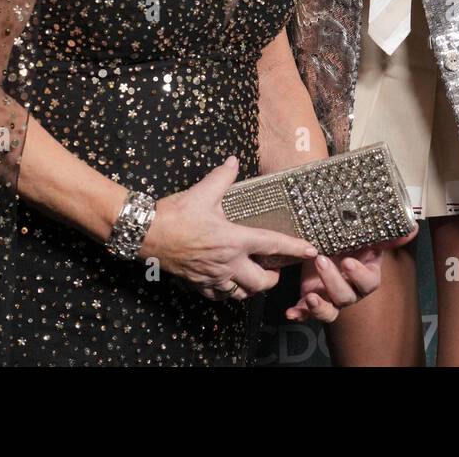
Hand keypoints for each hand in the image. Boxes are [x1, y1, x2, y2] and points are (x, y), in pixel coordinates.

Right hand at [138, 156, 319, 301]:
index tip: (311, 251)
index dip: (295, 248)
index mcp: (233, 240)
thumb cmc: (175, 214)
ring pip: (242, 293)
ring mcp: (212, 278)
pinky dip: (229, 291)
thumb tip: (234, 161)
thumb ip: (223, 177)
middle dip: (273, 278)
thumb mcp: (202, 191)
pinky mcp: (199, 285)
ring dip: (251, 287)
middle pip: (261, 282)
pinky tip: (228, 281)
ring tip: (254, 275)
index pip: (272, 245)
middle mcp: (227, 263)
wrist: (146, 234)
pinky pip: (220, 296)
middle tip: (275, 268)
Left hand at [284, 224, 418, 323]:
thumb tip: (412, 228)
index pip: (368, 282)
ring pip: (330, 311)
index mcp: (365, 276)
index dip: (359, 275)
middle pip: (347, 297)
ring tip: (309, 298)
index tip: (348, 262)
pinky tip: (291, 312)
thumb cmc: (347, 244)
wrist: (324, 248)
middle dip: (333, 282)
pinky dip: (299, 314)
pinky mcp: (313, 301)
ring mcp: (331, 299)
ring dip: (319, 307)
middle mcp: (350, 292)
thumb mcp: (362, 237)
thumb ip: (386, 236)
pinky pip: (307, 314)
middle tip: (321, 260)